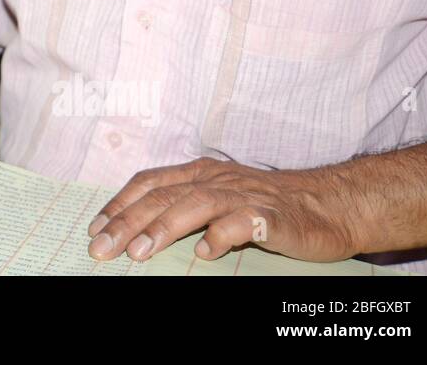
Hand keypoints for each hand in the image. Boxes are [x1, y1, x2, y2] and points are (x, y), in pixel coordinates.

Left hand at [87, 156, 361, 263]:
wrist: (331, 204)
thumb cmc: (270, 205)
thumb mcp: (221, 197)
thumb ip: (185, 206)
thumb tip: (139, 229)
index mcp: (200, 173)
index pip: (149, 183)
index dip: (119, 203)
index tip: (95, 227)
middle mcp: (216, 180)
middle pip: (162, 197)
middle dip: (126, 222)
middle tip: (101, 247)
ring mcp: (243, 197)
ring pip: (194, 206)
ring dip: (162, 228)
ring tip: (137, 252)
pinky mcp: (271, 217)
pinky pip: (241, 224)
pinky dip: (220, 236)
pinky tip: (204, 252)